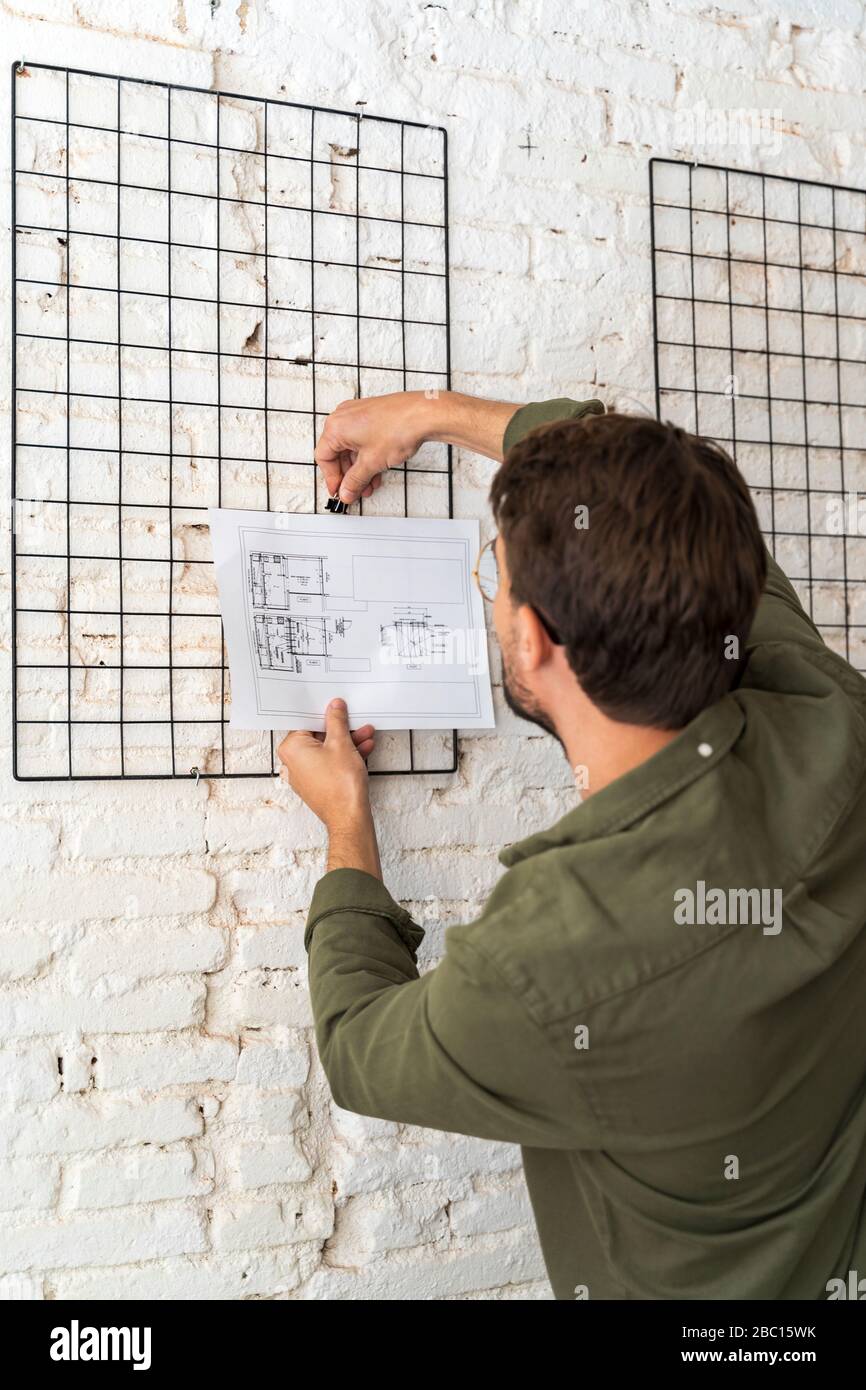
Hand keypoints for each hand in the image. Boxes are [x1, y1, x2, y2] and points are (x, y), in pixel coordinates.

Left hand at [277, 698, 374, 829]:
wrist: (349, 817)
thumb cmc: (340, 786)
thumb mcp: (341, 743)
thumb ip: (337, 721)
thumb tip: (334, 708)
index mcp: (291, 748)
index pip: (307, 722)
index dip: (325, 715)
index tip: (337, 710)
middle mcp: (292, 762)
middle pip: (318, 736)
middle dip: (341, 730)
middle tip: (355, 724)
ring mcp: (304, 775)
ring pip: (326, 751)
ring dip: (347, 743)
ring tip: (365, 736)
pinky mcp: (316, 783)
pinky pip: (329, 763)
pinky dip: (344, 757)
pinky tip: (362, 750)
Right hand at [315, 391, 435, 503]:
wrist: (423, 414)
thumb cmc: (398, 428)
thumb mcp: (372, 463)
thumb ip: (355, 481)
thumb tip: (346, 491)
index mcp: (336, 427)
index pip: (324, 458)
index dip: (332, 479)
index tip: (340, 491)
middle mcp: (343, 417)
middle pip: (337, 453)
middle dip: (348, 475)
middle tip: (354, 491)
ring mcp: (357, 414)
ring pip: (351, 448)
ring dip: (359, 469)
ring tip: (369, 485)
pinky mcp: (371, 415)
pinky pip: (362, 439)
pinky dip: (367, 457)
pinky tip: (376, 471)